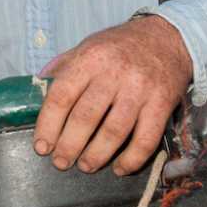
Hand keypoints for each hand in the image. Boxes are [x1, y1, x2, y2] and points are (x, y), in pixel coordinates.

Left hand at [33, 15, 191, 175]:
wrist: (168, 37)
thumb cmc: (122, 46)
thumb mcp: (89, 46)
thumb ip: (64, 67)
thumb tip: (38, 87)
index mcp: (91, 58)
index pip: (62, 96)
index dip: (48, 125)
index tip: (42, 147)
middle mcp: (114, 73)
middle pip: (85, 117)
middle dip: (69, 146)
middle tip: (61, 162)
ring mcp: (140, 89)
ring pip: (114, 132)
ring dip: (96, 156)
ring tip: (85, 166)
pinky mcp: (162, 104)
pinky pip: (146, 140)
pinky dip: (131, 160)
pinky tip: (119, 169)